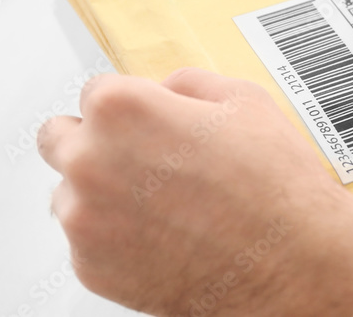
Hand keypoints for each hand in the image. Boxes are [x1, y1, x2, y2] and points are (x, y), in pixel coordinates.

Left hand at [37, 68, 352, 315]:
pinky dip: (116, 237)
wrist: (293, 265)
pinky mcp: (91, 268)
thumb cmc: (274, 186)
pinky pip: (87, 241)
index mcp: (122, 110)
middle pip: (59, 138)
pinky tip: (166, 233)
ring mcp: (86, 220)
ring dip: (103, 191)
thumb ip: (189, 83)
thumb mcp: (245, 101)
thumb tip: (167, 91)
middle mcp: (90, 161)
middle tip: (143, 155)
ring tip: (164, 202)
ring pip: (71, 193)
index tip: (148, 118)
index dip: (131, 103)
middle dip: (96, 141)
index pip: (95, 90)